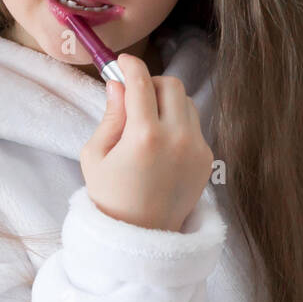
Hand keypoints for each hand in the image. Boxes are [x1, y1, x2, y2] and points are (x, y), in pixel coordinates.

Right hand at [80, 53, 214, 232]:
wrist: (141, 240)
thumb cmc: (110, 198)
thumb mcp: (95, 156)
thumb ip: (109, 116)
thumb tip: (117, 84)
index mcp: (145, 137)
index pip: (142, 82)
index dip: (130, 65)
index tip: (121, 62)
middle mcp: (178, 138)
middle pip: (171, 84)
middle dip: (151, 82)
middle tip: (134, 96)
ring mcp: (197, 148)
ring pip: (187, 102)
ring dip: (167, 102)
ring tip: (146, 123)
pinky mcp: (207, 158)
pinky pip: (194, 125)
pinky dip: (178, 123)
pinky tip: (160, 145)